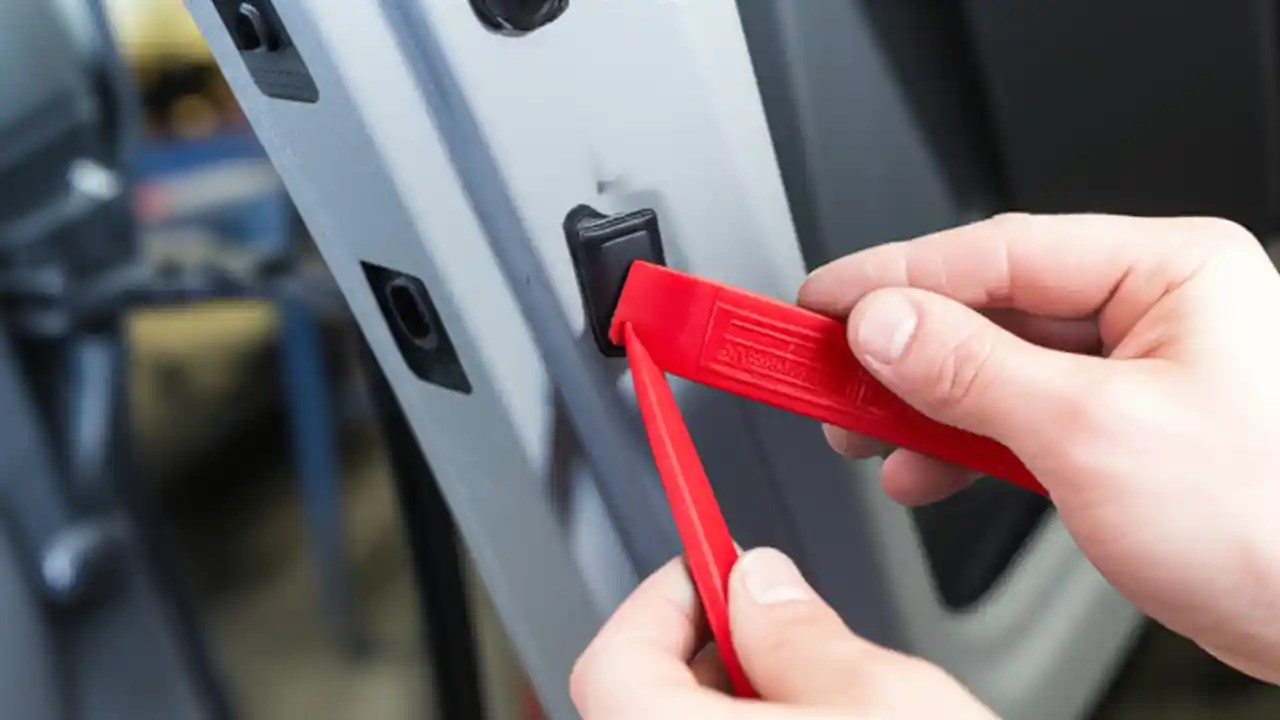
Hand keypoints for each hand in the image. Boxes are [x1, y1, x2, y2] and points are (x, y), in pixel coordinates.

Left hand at [571, 548, 994, 718]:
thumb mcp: (888, 705)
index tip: (715, 572)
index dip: (666, 600)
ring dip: (729, 711)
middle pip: (639, 708)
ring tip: (814, 700)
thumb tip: (763, 586)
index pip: (614, 662)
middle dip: (703, 654)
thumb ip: (803, 634)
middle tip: (770, 626)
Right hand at [799, 213, 1279, 680]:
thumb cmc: (1274, 525)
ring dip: (923, 402)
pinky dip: (963, 443)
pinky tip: (921, 468)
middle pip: (990, 307)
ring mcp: (1141, 372)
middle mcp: (1157, 309)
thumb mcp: (1092, 435)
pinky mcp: (1125, 431)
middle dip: (900, 348)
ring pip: (998, 365)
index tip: (818, 301)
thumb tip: (884, 326)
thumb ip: (971, 371)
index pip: (996, 251)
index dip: (892, 276)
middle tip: (822, 370)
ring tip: (863, 432)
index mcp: (1171, 271)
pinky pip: (1022, 415)